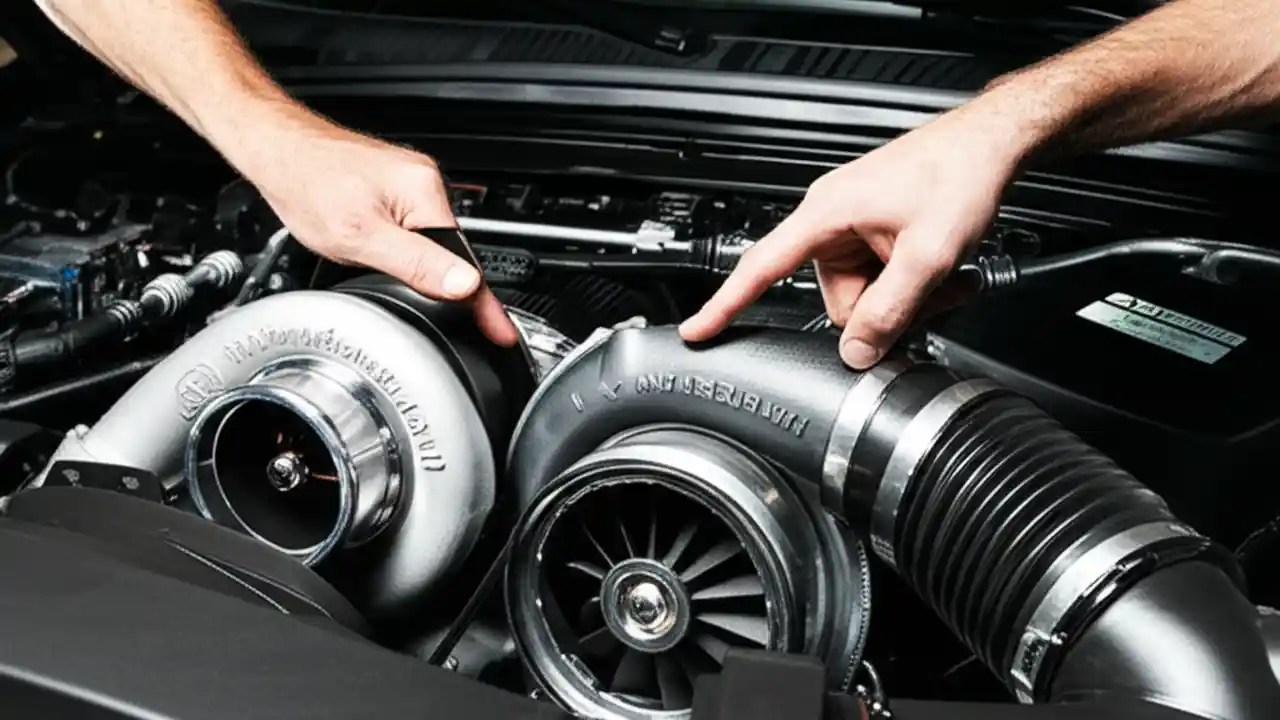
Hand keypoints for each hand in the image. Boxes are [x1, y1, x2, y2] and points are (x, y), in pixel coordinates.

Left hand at [236, 113, 518, 346]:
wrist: (276, 148)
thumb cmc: (307, 182)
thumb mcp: (360, 237)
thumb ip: (417, 264)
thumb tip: (464, 285)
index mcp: (424, 193)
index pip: (464, 261)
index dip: (483, 304)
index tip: (502, 333)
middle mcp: (424, 183)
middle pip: (449, 252)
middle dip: (440, 283)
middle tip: (441, 317)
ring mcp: (410, 183)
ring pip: (429, 242)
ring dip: (417, 264)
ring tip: (392, 278)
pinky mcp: (394, 187)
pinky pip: (414, 229)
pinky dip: (404, 248)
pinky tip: (383, 253)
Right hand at [679, 104, 1027, 367]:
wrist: (990, 144)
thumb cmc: (959, 174)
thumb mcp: (929, 254)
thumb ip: (891, 309)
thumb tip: (857, 351)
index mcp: (826, 215)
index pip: (761, 267)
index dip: (726, 304)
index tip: (698, 331)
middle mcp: (830, 220)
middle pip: (836, 301)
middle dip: (883, 309)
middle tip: (929, 289)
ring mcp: (852, 227)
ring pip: (862, 296)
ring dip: (903, 297)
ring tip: (941, 273)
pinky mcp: (872, 231)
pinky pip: (877, 279)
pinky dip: (908, 283)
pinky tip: (938, 268)